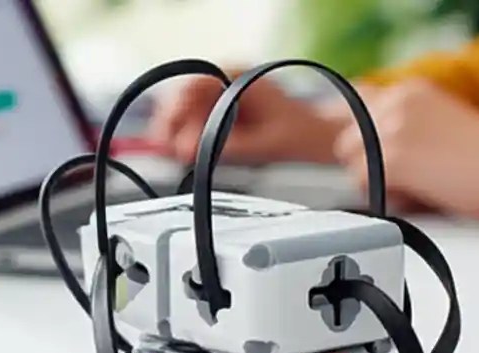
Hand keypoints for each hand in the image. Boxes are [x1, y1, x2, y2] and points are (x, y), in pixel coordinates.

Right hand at [147, 72, 347, 164]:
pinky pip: (195, 118)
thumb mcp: (262, 145)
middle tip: (164, 145)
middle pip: (184, 94)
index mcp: (239, 76)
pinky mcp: (223, 108)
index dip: (176, 107)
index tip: (168, 130)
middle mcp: (228, 79)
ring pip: (186, 107)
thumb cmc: (297, 134)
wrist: (314, 136)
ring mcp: (224, 92)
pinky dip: (186, 134)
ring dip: (177, 129)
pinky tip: (181, 149)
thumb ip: (225, 147)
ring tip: (172, 151)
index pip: (195, 84)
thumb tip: (188, 151)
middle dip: (171, 120)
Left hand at [334, 79, 478, 221]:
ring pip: (353, 166)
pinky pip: (363, 186)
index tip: (394, 164)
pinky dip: (388, 199)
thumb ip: (408, 131)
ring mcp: (392, 128)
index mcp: (411, 91)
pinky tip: (424, 196)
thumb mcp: (444, 128)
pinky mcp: (392, 158)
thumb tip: (370, 157)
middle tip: (410, 181)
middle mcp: (397, 101)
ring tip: (421, 188)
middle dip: (368, 166)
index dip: (371, 148)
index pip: (358, 118)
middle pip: (347, 143)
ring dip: (378, 184)